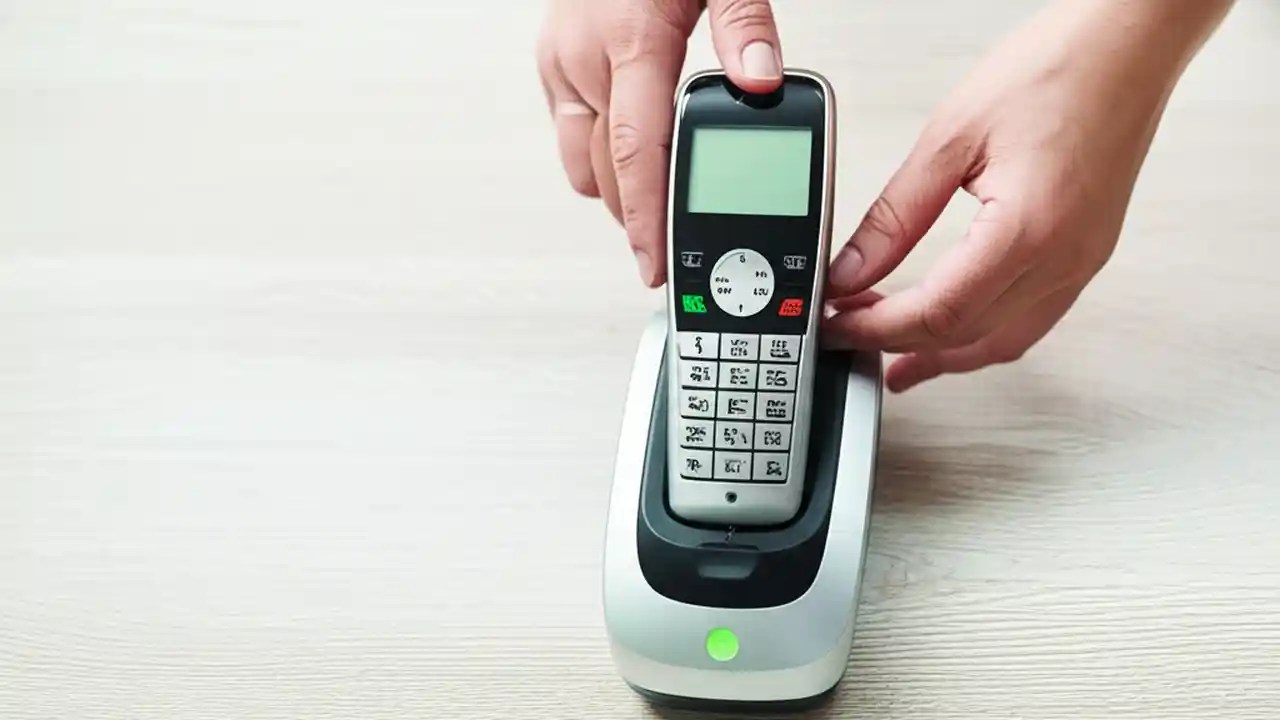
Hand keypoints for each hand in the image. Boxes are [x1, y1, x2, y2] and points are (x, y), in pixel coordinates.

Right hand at [536, 0, 783, 286]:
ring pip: (580, 163)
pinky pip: (570, 134)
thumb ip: (745, 28)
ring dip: (616, 189)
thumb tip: (762, 87)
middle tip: (673, 244)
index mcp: (629, 41)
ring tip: (656, 202)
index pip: (635, 154)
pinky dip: (600, 156)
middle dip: (638, 217)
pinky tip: (632, 152)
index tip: (654, 266)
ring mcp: (559, 64)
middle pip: (607, 173)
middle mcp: (582, 58)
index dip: (646, 220)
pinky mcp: (552, 64)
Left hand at [823, 0, 1232, 391]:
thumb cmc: (1057, 69)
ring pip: (1004, 341)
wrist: (1129, 43)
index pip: (938, 313)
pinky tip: (957, 331)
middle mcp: (1064, 259)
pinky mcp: (1088, 253)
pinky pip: (1033, 319)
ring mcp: (1083, 262)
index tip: (838, 323)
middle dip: (900, 344)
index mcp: (1027, 230)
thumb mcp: (950, 138)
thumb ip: (895, 215)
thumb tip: (851, 268)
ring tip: (897, 361)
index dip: (878, 329)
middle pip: (968, 336)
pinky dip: (985, 335)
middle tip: (850, 335)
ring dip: (945, 357)